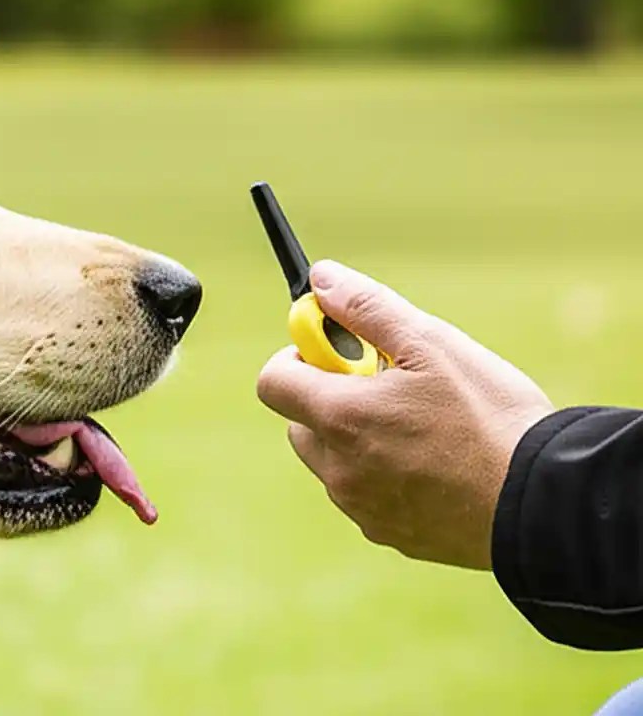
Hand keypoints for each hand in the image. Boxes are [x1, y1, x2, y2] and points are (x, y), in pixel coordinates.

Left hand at [256, 260, 554, 569]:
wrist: (542, 502)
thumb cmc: (491, 417)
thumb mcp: (432, 344)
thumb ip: (367, 309)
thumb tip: (322, 280)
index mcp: (340, 417)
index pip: (272, 382)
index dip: (297, 357)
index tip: (337, 350)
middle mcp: (338, 468)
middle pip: (300, 422)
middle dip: (330, 398)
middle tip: (389, 386)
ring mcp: (359, 506)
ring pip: (333, 461)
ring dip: (356, 438)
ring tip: (422, 426)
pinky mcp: (387, 534)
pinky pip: (364, 495)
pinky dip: (382, 475)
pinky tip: (436, 465)